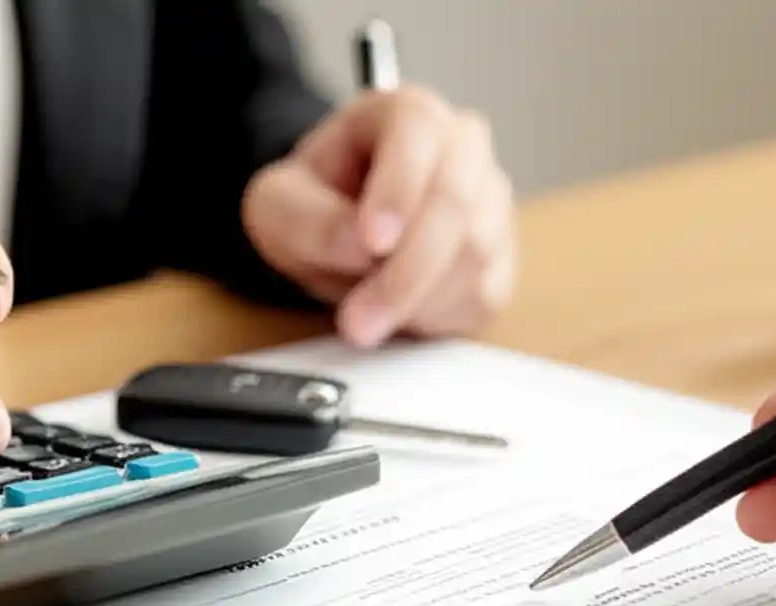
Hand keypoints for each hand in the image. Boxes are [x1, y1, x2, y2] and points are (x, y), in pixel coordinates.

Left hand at [242, 85, 515, 345]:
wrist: (333, 236)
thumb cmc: (310, 205)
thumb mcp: (277, 207)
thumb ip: (308, 220)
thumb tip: (360, 247)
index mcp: (404, 114)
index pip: (418, 131)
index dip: (399, 188)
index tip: (371, 241)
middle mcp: (460, 147)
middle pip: (456, 199)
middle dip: (406, 270)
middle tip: (357, 319)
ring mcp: (488, 202)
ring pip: (474, 254)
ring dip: (414, 301)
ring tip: (361, 320)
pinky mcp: (498, 259)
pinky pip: (480, 295)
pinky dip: (433, 318)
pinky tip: (394, 315)